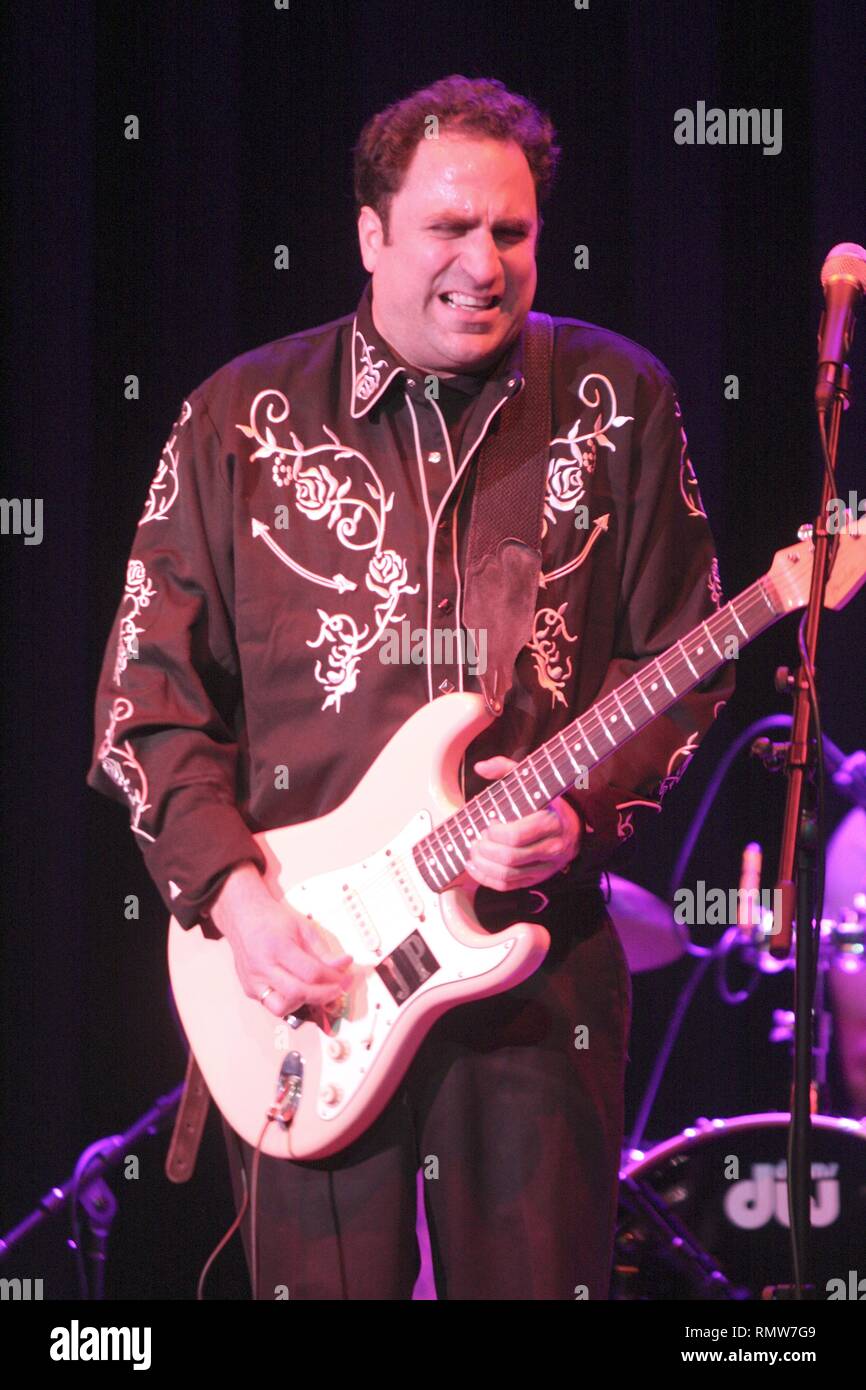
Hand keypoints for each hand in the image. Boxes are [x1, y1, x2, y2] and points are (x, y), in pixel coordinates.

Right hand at [209, 864, 353, 1017]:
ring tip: (316, 991)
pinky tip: (300, 990)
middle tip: (339, 989)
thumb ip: (323, 951)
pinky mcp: (249, 990)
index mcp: (278, 947)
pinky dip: (290, 1002)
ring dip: (303, 1003)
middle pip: (298, 993)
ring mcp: (253, 981)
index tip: (346, 978)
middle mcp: (262, 967)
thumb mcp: (303, 928)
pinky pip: (272, 1004)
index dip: (333, 978)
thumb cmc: (272, 920)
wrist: (243, 916)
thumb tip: (344, 965)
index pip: (311, 973)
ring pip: (281, 1007)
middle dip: (324, 995)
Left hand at [461, 756, 582, 891]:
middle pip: (510, 858)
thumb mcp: (531, 780)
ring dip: (483, 866)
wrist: (571, 825)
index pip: (517, 836)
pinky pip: (509, 886)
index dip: (496, 833)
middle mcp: (551, 847)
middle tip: (476, 839)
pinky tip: (474, 867)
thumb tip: (480, 767)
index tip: (489, 824)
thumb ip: (505, 768)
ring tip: (473, 853)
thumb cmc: (545, 801)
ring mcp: (545, 866)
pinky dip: (487, 879)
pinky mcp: (537, 878)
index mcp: (550, 822)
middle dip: (485, 850)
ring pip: (508, 875)